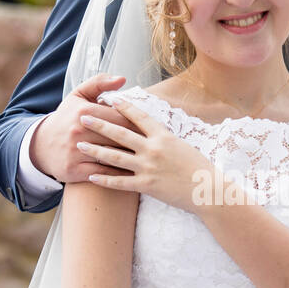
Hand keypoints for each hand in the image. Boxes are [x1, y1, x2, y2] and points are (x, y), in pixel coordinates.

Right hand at [28, 72, 141, 183]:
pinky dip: (118, 175)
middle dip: (139, 143)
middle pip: (119, 138)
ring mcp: (76, 152)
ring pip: (112, 156)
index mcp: (84, 112)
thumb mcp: (78, 95)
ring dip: (132, 160)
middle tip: (156, 148)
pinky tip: (133, 174)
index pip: (121, 118)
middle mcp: (80, 132)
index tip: (152, 129)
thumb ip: (100, 83)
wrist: (40, 145)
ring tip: (150, 162)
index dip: (139, 124)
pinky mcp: (74, 170)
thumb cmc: (67, 118)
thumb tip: (122, 79)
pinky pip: (103, 174)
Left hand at [77, 97, 220, 212]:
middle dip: (99, 124)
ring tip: (80, 145)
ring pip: (115, 157)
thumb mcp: (183, 145)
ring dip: (96, 150)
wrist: (208, 189)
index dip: (122, 106)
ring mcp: (149, 167)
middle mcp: (153, 149)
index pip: (139, 116)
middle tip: (82, 117)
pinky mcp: (147, 185)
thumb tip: (152, 129)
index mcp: (163, 135)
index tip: (108, 98)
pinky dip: (105, 179)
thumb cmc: (199, 167)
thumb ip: (164, 138)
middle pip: (120, 134)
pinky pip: (121, 182)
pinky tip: (91, 176)